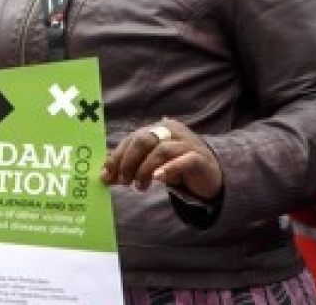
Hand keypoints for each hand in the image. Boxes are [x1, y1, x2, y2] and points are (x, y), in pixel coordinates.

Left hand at [101, 118, 221, 200]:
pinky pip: (183, 160)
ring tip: (139, 186)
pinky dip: (168, 168)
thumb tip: (105, 176)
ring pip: (160, 151)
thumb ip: (129, 168)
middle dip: (129, 162)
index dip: (116, 157)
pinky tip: (158, 178)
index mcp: (156, 129)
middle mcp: (171, 131)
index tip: (106, 175)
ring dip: (145, 170)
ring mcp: (186, 143)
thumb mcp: (150, 165)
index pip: (131, 139)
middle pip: (143, 140)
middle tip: (124, 181)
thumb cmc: (175, 166)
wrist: (209, 174)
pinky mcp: (199, 158)